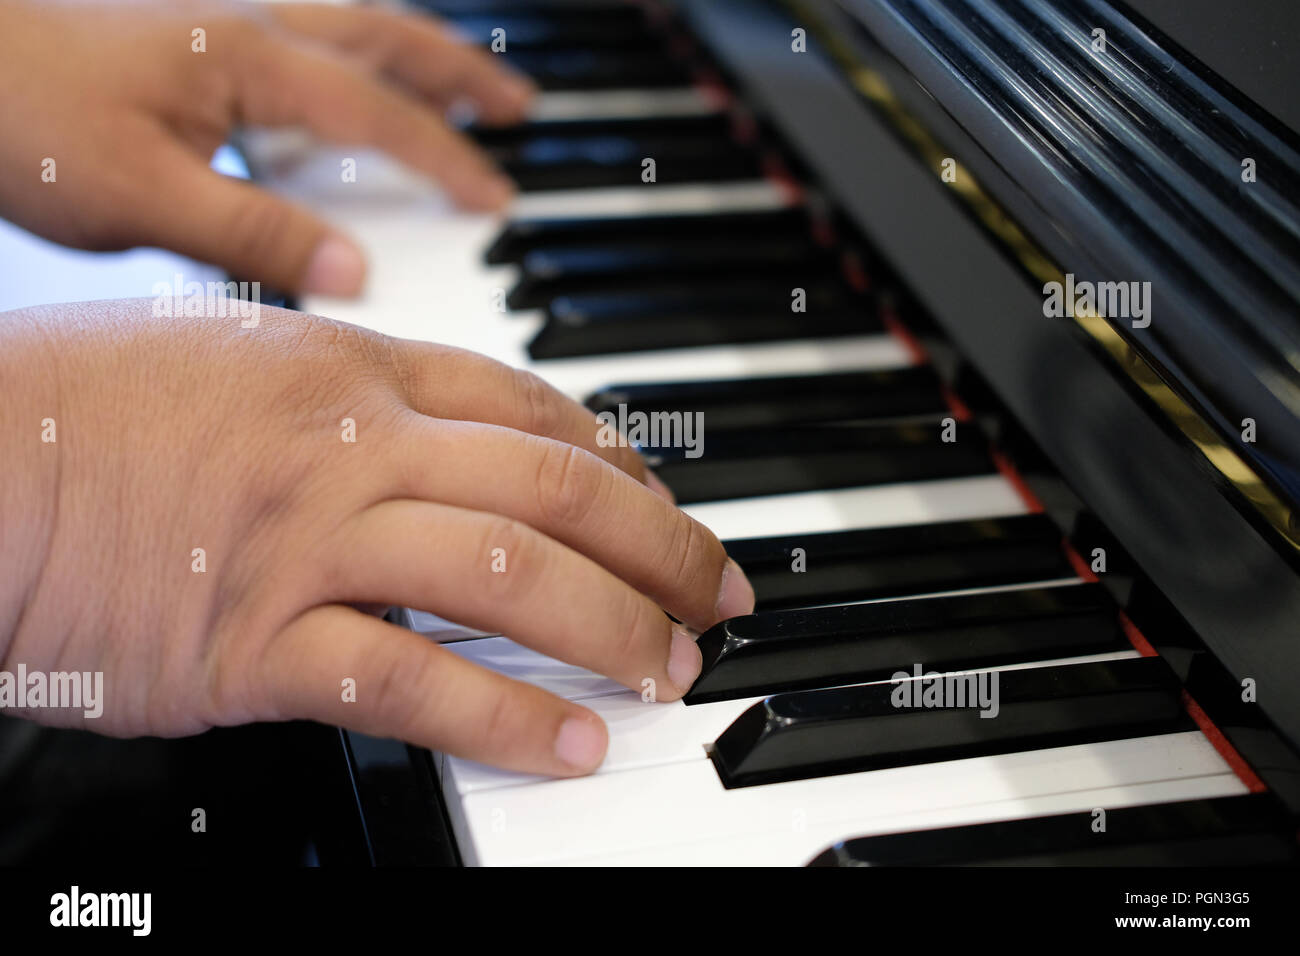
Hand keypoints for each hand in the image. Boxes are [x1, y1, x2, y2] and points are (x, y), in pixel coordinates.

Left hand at [0, 0, 534, 295]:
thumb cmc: (27, 121)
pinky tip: (352, 73)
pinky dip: (355, 45)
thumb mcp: (144, 197)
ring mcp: (222, 16)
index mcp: (248, 62)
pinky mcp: (194, 27)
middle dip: (460, 75)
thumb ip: (255, 234)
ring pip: (352, 21)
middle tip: (517, 105)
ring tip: (463, 79)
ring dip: (417, 50)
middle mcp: (248, 24)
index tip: (496, 199)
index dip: (445, 160)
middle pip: (387, 39)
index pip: (377, 116)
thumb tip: (351, 275)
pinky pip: (306, 24)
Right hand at [0, 301, 753, 775]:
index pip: (531, 407)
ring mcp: (312, 540)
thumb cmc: (84, 412)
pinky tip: (573, 746)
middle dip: (660, 547)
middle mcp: (351, 443)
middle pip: (554, 488)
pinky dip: (511, 717)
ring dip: (614, 630)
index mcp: (353, 369)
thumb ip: (346, 397)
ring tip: (670, 671)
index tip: (666, 507)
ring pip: (511, 575)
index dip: (621, 463)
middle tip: (716, 594)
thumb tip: (431, 438)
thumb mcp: (237, 361)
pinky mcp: (260, 641)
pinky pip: (417, 680)